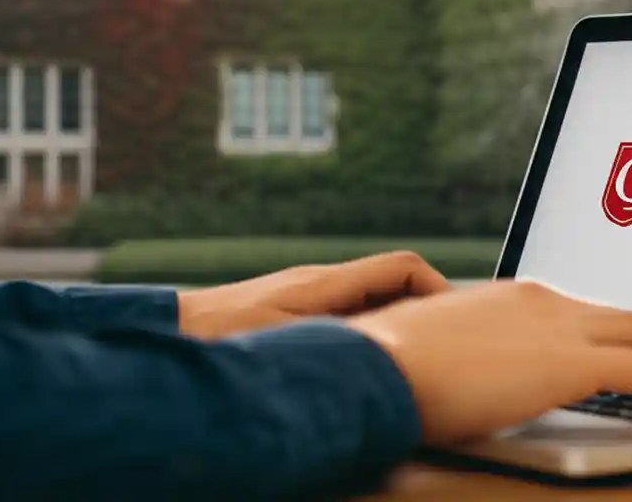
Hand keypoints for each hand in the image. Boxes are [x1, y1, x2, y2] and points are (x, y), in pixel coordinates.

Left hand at [177, 251, 450, 338]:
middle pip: (395, 282)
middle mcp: (324, 282)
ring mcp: (312, 294)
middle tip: (448, 344)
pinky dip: (372, 332)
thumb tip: (382, 350)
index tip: (458, 319)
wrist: (173, 329)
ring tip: (415, 359)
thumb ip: (337, 343)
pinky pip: (352, 314)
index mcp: (328, 282)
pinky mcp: (299, 310)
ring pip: (374, 300)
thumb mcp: (286, 342)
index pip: (402, 266)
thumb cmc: (221, 336)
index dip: (438, 287)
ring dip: (399, 322)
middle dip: (426, 308)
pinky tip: (369, 365)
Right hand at [346, 279, 631, 445]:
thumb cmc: (394, 367)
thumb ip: (480, 357)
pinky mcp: (571, 362)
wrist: (377, 366)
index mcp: (517, 297)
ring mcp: (560, 324)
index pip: (589, 311)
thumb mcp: (445, 354)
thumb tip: (487, 379)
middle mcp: (546, 300)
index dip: (622, 336)